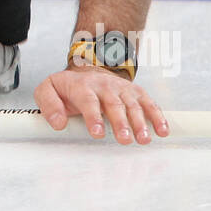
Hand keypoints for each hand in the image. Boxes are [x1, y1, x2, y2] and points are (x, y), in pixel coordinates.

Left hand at [34, 66, 167, 144]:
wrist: (87, 71)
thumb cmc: (68, 88)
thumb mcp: (48, 90)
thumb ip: (48, 105)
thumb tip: (58, 124)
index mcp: (82, 86)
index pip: (88, 101)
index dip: (94, 117)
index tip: (98, 133)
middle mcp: (104, 86)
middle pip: (114, 103)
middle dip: (120, 122)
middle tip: (125, 139)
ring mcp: (121, 89)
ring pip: (133, 104)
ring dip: (140, 122)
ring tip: (144, 139)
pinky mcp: (135, 93)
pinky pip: (148, 103)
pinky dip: (157, 116)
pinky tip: (162, 130)